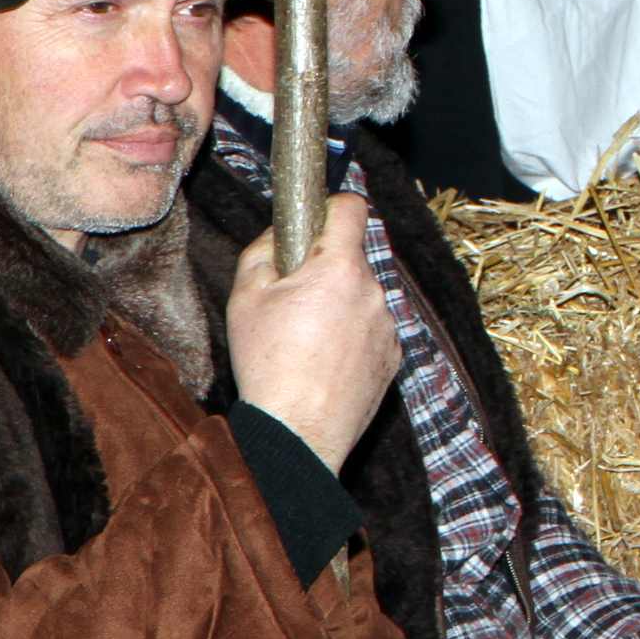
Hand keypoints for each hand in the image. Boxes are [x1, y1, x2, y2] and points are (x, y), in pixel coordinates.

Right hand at [225, 193, 398, 472]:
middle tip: (290, 303)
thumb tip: (280, 233)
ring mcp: (388, 324)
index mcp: (340, 268)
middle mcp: (374, 290)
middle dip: (323, 271)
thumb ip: (262, 251)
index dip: (329, 207)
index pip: (351, 208)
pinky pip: (371, 330)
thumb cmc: (267, 363)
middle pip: (350, 260)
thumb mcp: (245, 298)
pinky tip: (324, 364)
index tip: (311, 221)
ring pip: (360, 298)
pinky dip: (351, 337)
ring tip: (304, 344)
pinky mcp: (394, 354)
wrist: (298, 431)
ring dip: (338, 307)